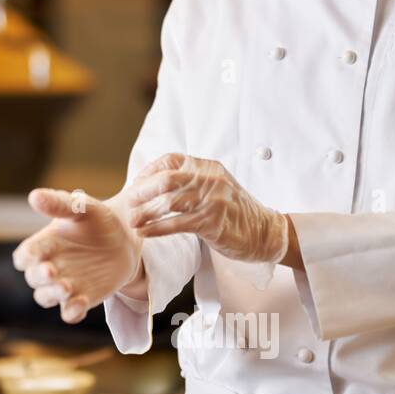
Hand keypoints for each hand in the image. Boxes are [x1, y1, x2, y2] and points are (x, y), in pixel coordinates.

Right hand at [12, 188, 140, 324]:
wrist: (128, 238)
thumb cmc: (98, 219)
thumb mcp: (82, 208)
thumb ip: (59, 204)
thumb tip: (34, 196)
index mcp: (45, 244)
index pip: (24, 256)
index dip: (26, 256)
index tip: (33, 253)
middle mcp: (50, 267)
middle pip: (33, 279)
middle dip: (39, 277)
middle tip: (51, 271)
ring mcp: (65, 285)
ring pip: (45, 297)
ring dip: (52, 295)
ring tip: (66, 287)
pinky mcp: (82, 299)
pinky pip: (70, 312)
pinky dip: (72, 312)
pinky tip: (80, 304)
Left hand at [124, 153, 288, 263]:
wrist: (266, 232)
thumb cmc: (234, 212)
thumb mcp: (216, 187)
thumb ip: (192, 181)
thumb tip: (156, 183)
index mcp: (208, 167)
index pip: (171, 161)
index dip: (149, 171)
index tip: (136, 184)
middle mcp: (210, 179)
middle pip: (167, 179)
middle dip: (143, 191)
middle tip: (128, 202)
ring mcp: (213, 200)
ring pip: (169, 202)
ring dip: (146, 212)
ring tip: (132, 220)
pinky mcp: (213, 222)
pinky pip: (177, 223)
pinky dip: (157, 228)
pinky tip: (145, 233)